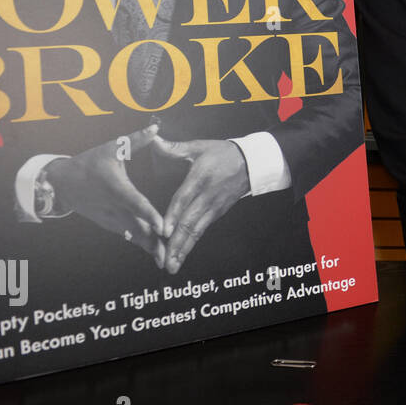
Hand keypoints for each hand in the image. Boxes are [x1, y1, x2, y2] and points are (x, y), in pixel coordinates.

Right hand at [44, 125, 165, 266]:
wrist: (62, 182)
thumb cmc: (89, 162)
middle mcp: (113, 206)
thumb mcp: (112, 148)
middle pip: (136, 226)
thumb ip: (136, 141)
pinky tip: (155, 255)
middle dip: (153, 241)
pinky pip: (127, 235)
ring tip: (166, 261)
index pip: (136, 202)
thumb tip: (156, 128)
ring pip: (132, 234)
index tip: (163, 227)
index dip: (149, 215)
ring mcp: (109, 217)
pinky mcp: (108, 223)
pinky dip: (141, 243)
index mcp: (115, 187)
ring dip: (148, 247)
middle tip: (170, 256)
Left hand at [149, 136, 249, 273]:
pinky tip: (181, 255)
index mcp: (201, 177)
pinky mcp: (217, 213)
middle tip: (165, 260)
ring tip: (172, 265)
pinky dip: (191, 244)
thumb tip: (153, 139)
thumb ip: (175, 147)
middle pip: (190, 222)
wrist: (252, 162)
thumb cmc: (223, 153)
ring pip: (196, 231)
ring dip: (184, 249)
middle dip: (177, 243)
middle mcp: (208, 196)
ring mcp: (214, 207)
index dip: (174, 216)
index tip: (164, 232)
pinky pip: (202, 230)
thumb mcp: (200, 146)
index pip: (184, 199)